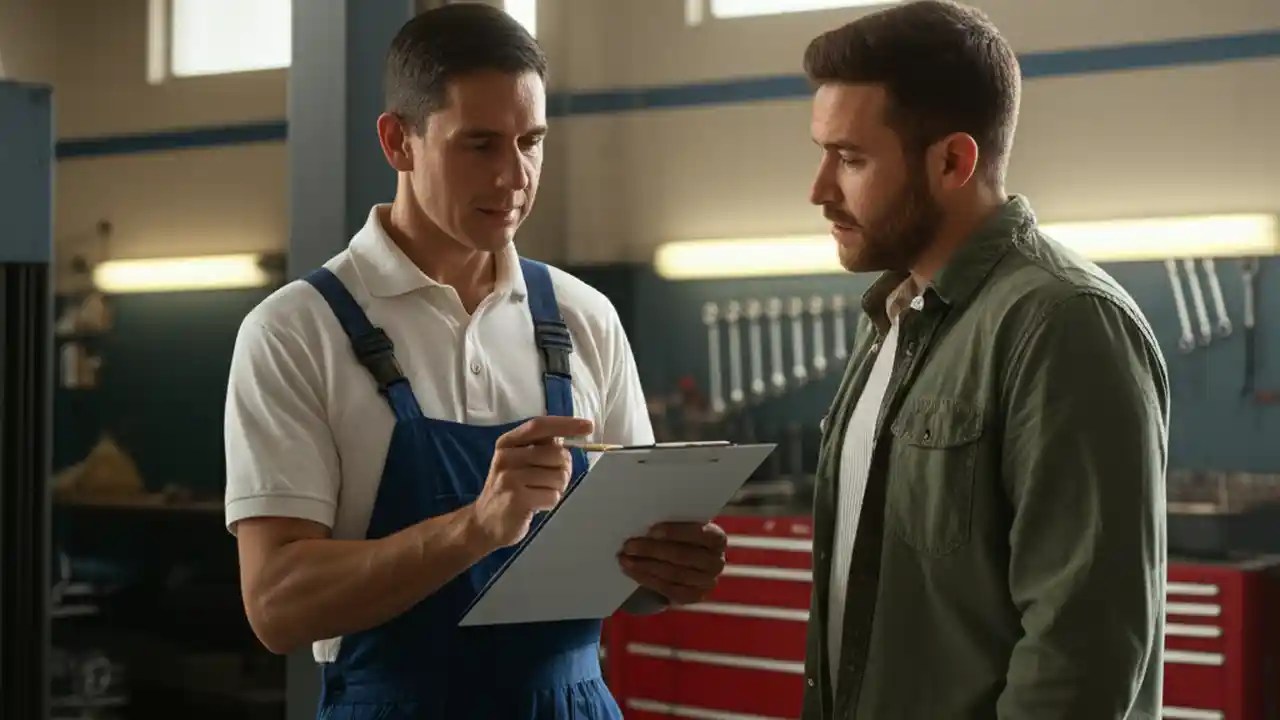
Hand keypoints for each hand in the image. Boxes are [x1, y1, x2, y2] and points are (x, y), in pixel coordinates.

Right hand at [468, 416, 593, 549]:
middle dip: (563, 469)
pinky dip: (550, 502)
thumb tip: (570, 437)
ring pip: (559, 476)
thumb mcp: (518, 462)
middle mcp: (506, 457)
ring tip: (538, 493)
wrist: (484, 523)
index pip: (539, 426)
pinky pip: (553, 496)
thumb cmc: (509, 490)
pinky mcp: (517, 499)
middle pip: (557, 454)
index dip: (565, 424)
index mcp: (507, 443)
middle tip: (549, 481)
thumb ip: (539, 447)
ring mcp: (510, 478)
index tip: (588, 426)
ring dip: (556, 488)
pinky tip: (535, 504)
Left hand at [618, 522, 727, 604]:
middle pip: (683, 555)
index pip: (700, 533)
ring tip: (625, 559)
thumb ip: (670, 522)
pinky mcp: (694, 597)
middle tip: (628, 545)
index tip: (652, 530)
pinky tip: (632, 572)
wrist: (689, 563)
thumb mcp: (682, 527)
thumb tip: (642, 522)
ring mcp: (707, 582)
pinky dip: (647, 579)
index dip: (676, 532)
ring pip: (673, 574)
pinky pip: (668, 589)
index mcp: (717, 538)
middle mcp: (716, 562)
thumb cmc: (682, 538)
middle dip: (652, 550)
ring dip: (645, 566)